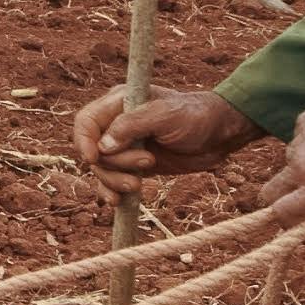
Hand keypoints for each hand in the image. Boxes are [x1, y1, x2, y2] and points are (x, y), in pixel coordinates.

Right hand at [75, 88, 260, 185]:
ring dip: (115, 180)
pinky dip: (111, 191)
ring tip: (139, 183)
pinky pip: (112, 181)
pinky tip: (118, 201)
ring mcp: (125, 146)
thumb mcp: (165, 115)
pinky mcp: (134, 165)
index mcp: (118, 103)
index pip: (86, 122)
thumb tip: (102, 147)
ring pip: (101, 169)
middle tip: (147, 163)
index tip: (94, 158)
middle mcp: (116, 124)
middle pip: (92, 150)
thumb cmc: (196, 116)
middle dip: (114, 163)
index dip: (84, 141)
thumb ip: (131, 126)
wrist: (221, 135)